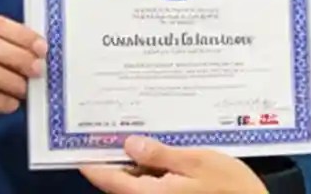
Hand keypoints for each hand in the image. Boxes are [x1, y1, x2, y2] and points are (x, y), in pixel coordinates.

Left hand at [80, 136, 267, 193]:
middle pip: (119, 181)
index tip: (77, 140)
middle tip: (110, 123)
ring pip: (136, 182)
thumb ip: (160, 154)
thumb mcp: (196, 161)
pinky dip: (152, 168)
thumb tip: (129, 144)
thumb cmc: (232, 190)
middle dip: (115, 154)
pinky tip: (161, 150)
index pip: (107, 178)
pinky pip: (153, 185)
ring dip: (135, 160)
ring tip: (138, 131)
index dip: (90, 159)